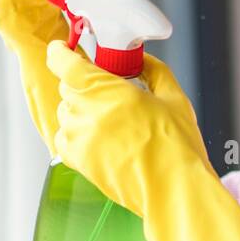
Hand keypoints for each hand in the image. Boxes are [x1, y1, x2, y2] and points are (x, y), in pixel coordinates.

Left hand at [45, 39, 239, 240]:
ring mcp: (77, 139)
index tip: (67, 49)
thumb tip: (140, 59)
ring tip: (112, 118)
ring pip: (66, 112)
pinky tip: (103, 137)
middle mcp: (84, 113)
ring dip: (82, 108)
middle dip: (84, 82)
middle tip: (110, 87)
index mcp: (104, 90)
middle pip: (68, 86)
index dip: (63, 52)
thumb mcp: (174, 97)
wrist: (172, 191)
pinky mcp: (76, 161)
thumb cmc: (177, 146)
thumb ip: (154, 70)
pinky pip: (65, 137)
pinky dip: (78, 132)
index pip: (63, 61)